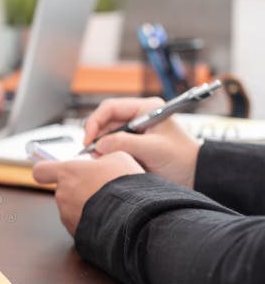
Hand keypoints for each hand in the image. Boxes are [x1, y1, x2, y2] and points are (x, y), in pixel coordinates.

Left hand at [32, 152, 143, 235]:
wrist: (133, 217)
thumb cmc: (124, 185)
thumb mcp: (118, 158)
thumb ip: (102, 159)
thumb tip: (98, 163)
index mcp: (67, 173)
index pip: (41, 170)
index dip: (46, 170)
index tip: (52, 171)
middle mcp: (62, 195)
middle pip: (63, 190)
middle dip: (78, 189)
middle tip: (100, 188)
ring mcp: (67, 216)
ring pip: (72, 208)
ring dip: (86, 205)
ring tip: (109, 204)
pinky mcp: (75, 232)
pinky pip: (81, 223)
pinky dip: (92, 220)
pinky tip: (109, 217)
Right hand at [84, 97, 200, 187]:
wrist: (196, 175)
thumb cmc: (182, 158)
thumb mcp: (152, 149)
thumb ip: (124, 144)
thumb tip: (99, 144)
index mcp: (146, 108)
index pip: (110, 108)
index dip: (95, 122)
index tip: (88, 140)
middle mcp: (138, 116)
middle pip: (105, 121)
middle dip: (96, 136)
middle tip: (91, 153)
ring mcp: (135, 131)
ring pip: (106, 135)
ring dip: (101, 146)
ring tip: (101, 159)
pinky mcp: (132, 144)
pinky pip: (112, 146)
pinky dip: (106, 153)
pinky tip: (107, 161)